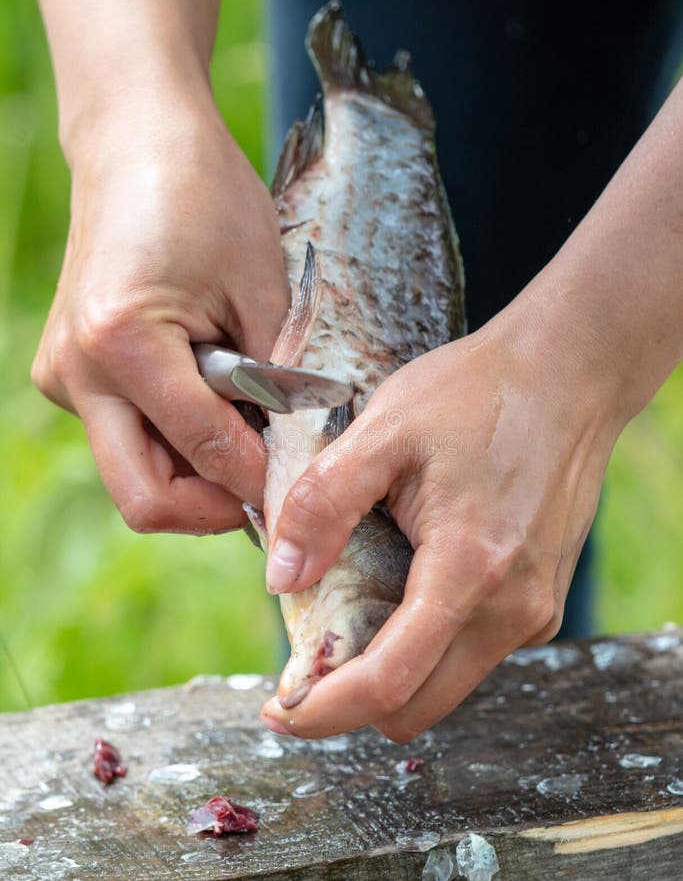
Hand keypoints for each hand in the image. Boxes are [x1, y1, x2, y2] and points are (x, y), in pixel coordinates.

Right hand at [32, 103, 288, 532]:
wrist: (137, 142)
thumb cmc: (206, 197)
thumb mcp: (263, 288)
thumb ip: (275, 382)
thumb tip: (288, 457)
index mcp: (121, 341)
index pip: (202, 451)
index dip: (260, 481)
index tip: (302, 487)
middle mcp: (76, 371)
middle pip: (144, 498)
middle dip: (214, 507)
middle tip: (268, 489)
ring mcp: (64, 377)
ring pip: (134, 475)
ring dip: (195, 477)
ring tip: (247, 436)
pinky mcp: (69, 375)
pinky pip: (127, 439)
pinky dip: (175, 444)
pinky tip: (214, 408)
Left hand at [260, 300, 622, 740]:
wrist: (568, 374)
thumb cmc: (475, 393)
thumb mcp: (384, 429)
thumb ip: (324, 503)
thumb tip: (282, 580)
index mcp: (469, 568)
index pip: (390, 684)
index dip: (325, 712)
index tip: (279, 712)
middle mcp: (513, 608)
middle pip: (418, 705)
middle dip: (351, 701)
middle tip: (304, 662)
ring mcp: (534, 609)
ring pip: (444, 683)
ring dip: (389, 669)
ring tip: (349, 611)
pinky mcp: (540, 600)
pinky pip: (470, 650)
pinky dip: (425, 642)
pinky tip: (401, 584)